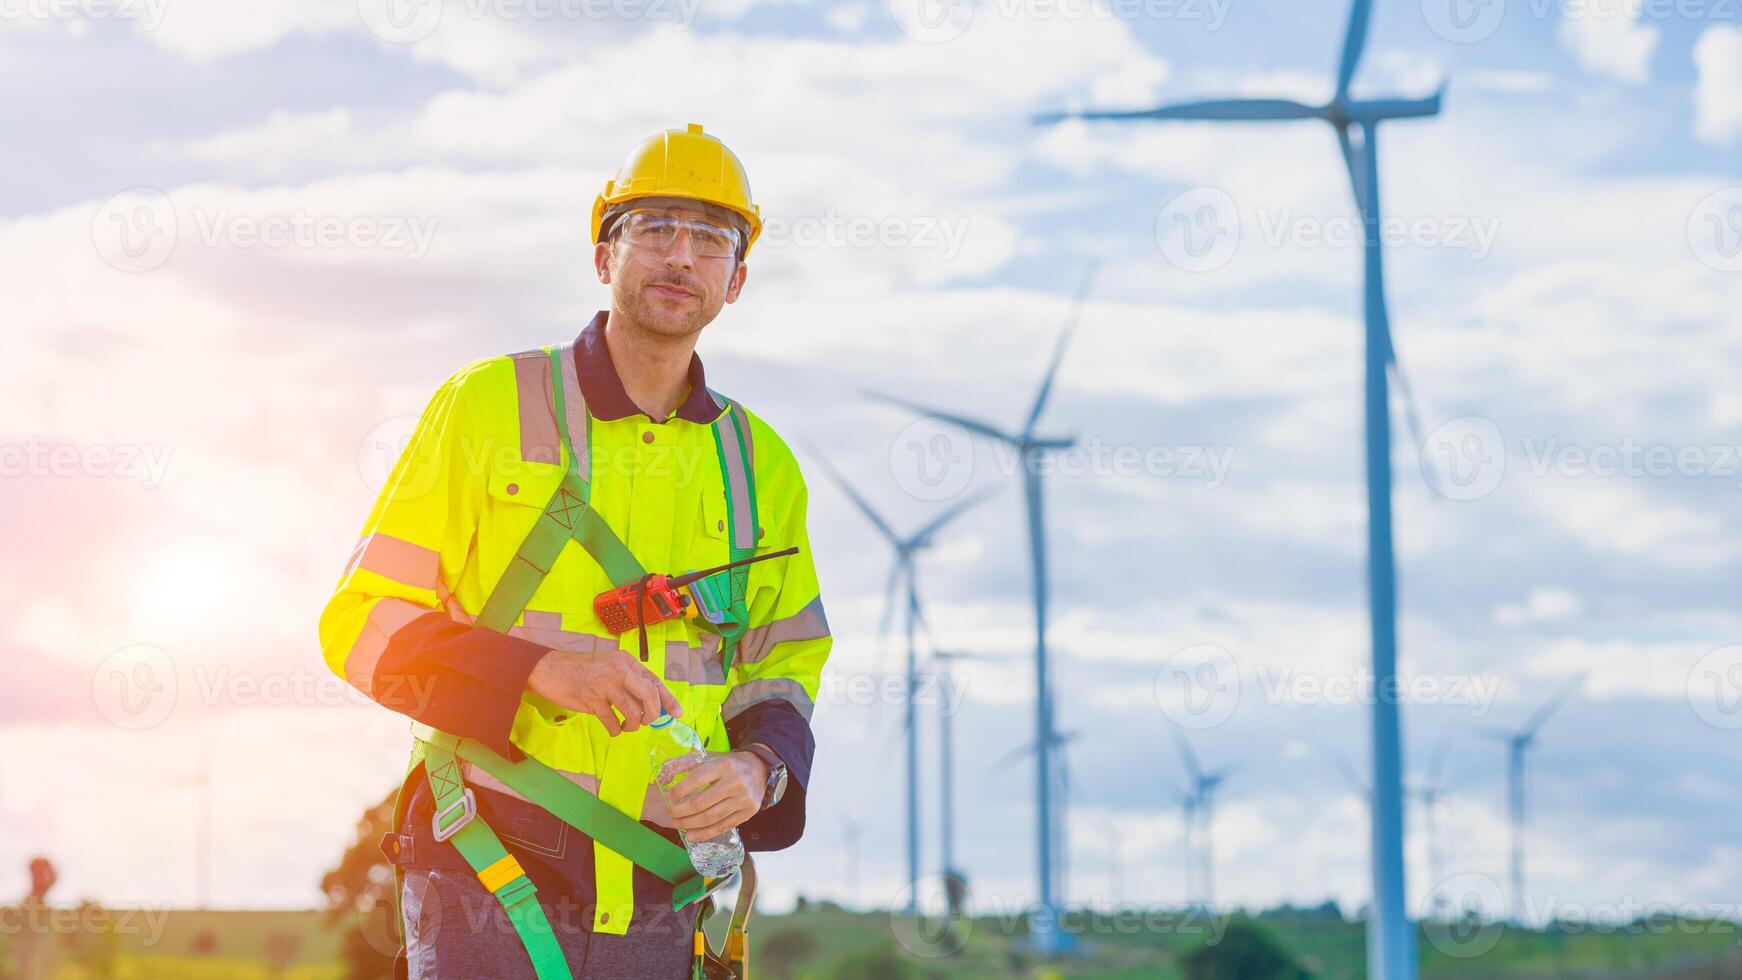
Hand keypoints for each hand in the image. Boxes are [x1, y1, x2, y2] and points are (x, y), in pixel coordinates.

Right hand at [527, 649, 680, 736]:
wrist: (551, 670)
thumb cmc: (582, 670)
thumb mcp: (609, 666)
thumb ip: (629, 680)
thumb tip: (652, 703)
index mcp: (626, 661)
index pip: (654, 681)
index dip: (668, 700)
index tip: (677, 714)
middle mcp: (619, 670)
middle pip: (649, 696)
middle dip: (653, 714)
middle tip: (646, 722)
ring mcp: (605, 685)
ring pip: (633, 712)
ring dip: (633, 725)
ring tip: (625, 726)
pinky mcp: (592, 700)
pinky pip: (612, 722)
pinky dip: (615, 730)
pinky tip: (612, 728)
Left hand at [663, 750, 768, 840]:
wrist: (759, 769)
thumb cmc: (729, 764)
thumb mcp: (711, 756)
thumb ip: (687, 764)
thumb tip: (663, 777)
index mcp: (725, 765)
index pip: (697, 779)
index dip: (680, 790)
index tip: (669, 796)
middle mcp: (736, 782)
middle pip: (702, 802)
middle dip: (681, 810)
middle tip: (671, 812)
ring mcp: (743, 799)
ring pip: (711, 818)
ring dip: (690, 824)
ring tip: (677, 823)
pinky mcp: (748, 813)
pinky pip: (722, 827)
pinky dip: (704, 833)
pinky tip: (691, 835)